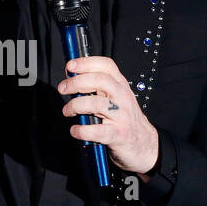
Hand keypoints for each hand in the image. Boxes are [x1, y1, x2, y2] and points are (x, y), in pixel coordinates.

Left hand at [57, 55, 159, 177]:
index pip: (106, 66)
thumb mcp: (115, 98)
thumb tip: (72, 77)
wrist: (143, 143)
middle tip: (62, 89)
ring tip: (68, 111)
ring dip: (75, 106)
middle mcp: (122, 97)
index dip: (86, 62)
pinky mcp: (118, 135)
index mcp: (121, 85)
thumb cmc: (124, 119)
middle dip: (76, 82)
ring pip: (96, 104)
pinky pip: (97, 131)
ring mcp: (122, 116)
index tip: (71, 66)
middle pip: (100, 80)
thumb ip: (97, 87)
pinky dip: (81, 130)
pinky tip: (75, 130)